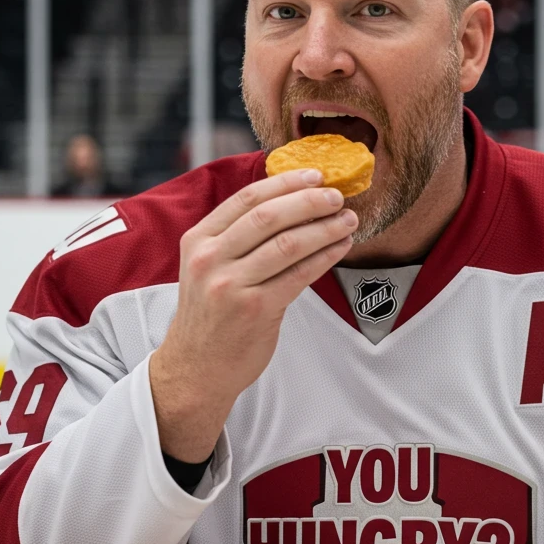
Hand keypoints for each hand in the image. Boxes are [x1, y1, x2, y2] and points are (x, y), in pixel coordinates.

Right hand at [149, 169, 357, 462]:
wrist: (196, 368)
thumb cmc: (211, 314)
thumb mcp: (206, 267)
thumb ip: (236, 237)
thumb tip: (291, 201)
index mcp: (198, 240)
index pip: (246, 199)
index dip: (285, 183)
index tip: (314, 175)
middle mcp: (211, 259)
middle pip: (269, 216)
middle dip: (309, 201)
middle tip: (338, 196)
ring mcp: (232, 285)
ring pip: (288, 244)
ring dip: (325, 228)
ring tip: (347, 220)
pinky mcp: (256, 310)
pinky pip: (299, 275)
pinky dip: (325, 257)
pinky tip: (340, 247)